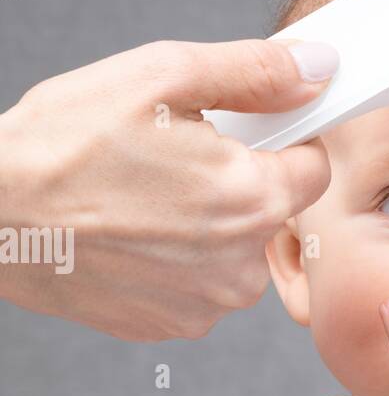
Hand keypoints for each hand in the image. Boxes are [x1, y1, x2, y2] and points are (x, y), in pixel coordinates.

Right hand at [0, 36, 337, 339]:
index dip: (284, 140)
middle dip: (236, 181)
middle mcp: (239, 267)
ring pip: (233, 252)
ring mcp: (204, 305)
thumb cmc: (63, 145)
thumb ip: (254, 72)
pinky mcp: (169, 327)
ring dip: (205, 225)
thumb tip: (318, 68)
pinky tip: (130, 233)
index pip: (315, 168)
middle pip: (271, 212)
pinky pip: (197, 285)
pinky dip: (174, 260)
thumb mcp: (161, 77)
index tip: (247, 131)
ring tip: (142, 197)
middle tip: (171, 160)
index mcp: (253, 201)